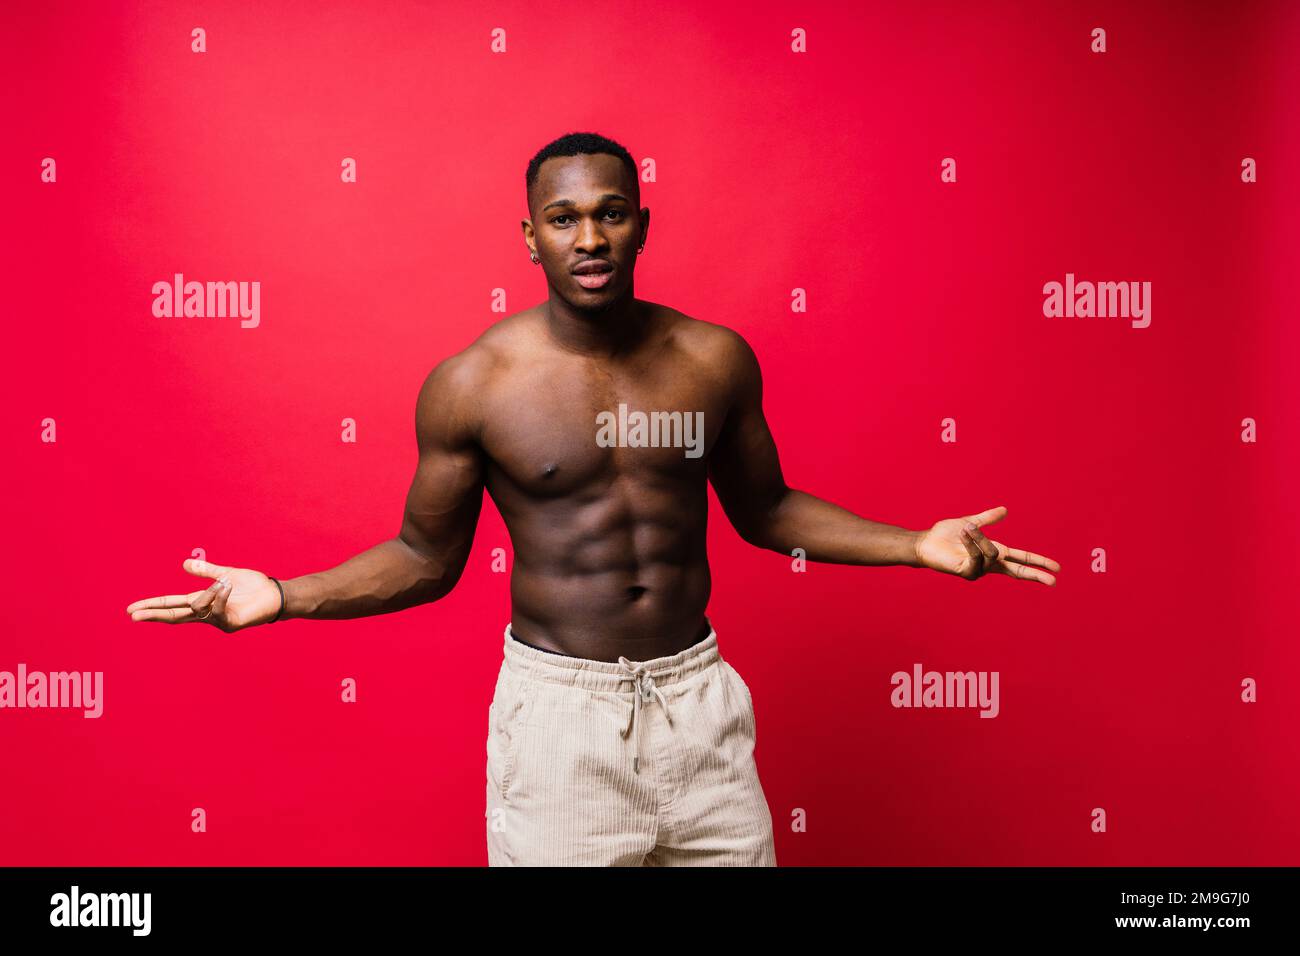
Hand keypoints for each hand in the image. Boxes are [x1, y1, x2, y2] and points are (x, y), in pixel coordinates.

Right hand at [125, 558, 283, 631]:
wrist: (274, 594)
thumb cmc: (252, 586)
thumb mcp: (225, 574)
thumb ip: (206, 571)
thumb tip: (184, 563)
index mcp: (201, 601)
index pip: (171, 605)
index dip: (152, 606)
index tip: (132, 610)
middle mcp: (206, 613)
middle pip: (174, 616)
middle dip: (154, 615)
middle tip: (133, 616)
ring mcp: (217, 621)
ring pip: (198, 608)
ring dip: (207, 593)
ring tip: (225, 582)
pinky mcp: (229, 624)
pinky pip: (216, 609)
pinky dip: (220, 594)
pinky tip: (228, 586)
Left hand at [913, 506, 1058, 585]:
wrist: (926, 542)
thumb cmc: (945, 535)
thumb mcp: (971, 523)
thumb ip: (987, 519)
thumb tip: (1005, 510)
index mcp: (994, 553)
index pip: (1021, 559)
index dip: (1038, 563)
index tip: (1056, 568)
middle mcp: (989, 564)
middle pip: (1017, 571)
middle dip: (1035, 575)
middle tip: (1053, 581)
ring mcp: (979, 570)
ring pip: (992, 553)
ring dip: (980, 538)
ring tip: (966, 529)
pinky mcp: (967, 572)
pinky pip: (977, 557)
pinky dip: (972, 543)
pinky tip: (964, 533)